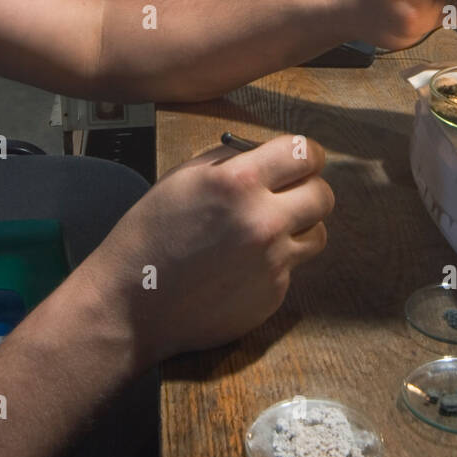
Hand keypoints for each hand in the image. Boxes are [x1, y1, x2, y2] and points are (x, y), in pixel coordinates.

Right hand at [86, 135, 332, 364]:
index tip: (303, 160)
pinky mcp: (273, 294)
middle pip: (324, 194)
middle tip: (289, 195)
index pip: (305, 153)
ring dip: (299, 228)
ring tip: (265, 231)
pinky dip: (275, 263)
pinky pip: (292, 267)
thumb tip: (272, 156)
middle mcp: (263, 221)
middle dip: (309, 190)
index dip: (308, 154)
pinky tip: (241, 265)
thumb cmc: (152, 234)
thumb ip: (234, 161)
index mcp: (239, 182)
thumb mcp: (184, 178)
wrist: (132, 302)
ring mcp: (272, 262)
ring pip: (318, 233)